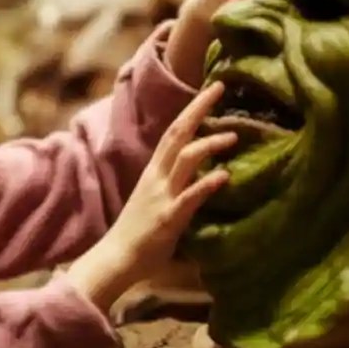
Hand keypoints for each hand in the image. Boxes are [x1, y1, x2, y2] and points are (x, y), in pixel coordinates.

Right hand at [67, 82, 234, 310]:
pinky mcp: (169, 217)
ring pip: (185, 159)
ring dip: (209, 144)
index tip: (210, 90)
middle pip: (177, 134)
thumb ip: (175, 187)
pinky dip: (208, 183)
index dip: (191, 110)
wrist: (115, 260)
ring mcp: (162, 195)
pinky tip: (225, 175)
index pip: (173, 132)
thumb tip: (203, 180)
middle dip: (198, 108)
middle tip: (219, 87)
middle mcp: (157, 177)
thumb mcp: (155, 201)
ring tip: (233, 135)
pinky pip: (190, 196)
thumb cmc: (137, 235)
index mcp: (154, 172)